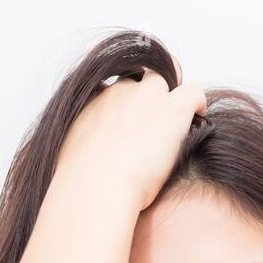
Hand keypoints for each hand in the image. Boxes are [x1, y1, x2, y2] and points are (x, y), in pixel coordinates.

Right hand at [56, 57, 206, 212]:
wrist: (97, 184)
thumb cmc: (80, 182)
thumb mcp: (66, 160)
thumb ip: (75, 153)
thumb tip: (76, 166)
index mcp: (91, 102)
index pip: (110, 92)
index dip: (123, 108)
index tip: (127, 128)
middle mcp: (118, 91)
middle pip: (139, 82)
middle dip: (148, 100)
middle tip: (155, 127)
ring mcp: (147, 96)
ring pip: (167, 78)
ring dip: (172, 98)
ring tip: (178, 124)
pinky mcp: (173, 108)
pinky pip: (193, 93)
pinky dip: (197, 104)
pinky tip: (196, 120)